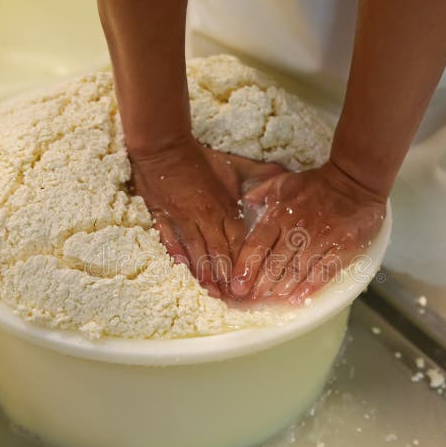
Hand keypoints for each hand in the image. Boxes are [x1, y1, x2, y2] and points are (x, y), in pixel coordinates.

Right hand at [129, 137, 283, 297]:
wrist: (165, 147)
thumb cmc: (200, 158)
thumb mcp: (233, 164)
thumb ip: (258, 173)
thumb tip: (282, 171)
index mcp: (224, 207)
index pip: (237, 241)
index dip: (244, 262)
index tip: (251, 280)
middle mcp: (206, 217)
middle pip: (218, 252)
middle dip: (226, 277)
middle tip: (233, 298)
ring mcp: (183, 219)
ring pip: (197, 251)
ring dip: (205, 274)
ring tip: (212, 293)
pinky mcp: (163, 218)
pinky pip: (170, 240)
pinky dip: (177, 255)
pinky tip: (183, 270)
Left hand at [231, 161, 386, 303]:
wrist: (354, 180)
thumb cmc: (317, 184)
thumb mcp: (283, 182)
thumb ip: (261, 192)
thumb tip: (244, 203)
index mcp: (280, 214)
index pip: (257, 245)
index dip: (245, 268)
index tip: (237, 285)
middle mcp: (298, 228)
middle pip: (275, 262)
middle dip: (261, 284)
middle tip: (253, 299)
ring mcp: (321, 238)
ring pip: (297, 269)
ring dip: (283, 287)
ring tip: (272, 300)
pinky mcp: (342, 246)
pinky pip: (324, 270)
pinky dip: (310, 286)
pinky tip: (300, 298)